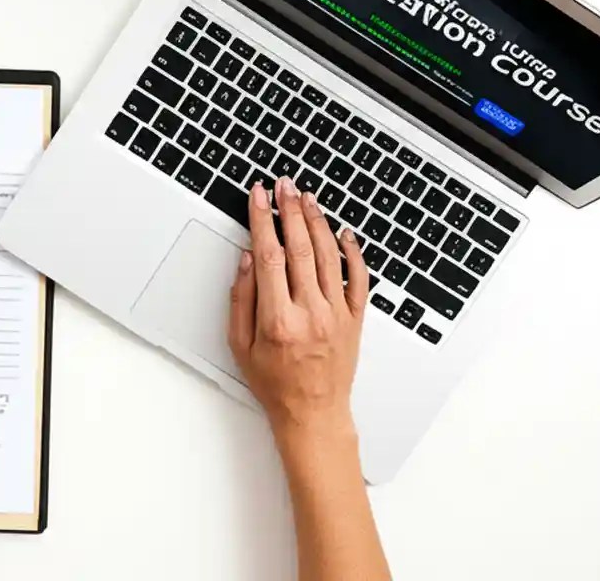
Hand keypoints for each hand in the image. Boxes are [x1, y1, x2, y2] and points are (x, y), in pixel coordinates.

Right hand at [228, 177, 367, 440]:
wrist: (313, 414)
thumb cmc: (275, 385)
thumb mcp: (240, 346)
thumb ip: (241, 299)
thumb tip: (247, 260)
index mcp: (278, 319)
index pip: (270, 255)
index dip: (262, 219)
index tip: (258, 197)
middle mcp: (311, 313)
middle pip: (301, 248)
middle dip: (290, 210)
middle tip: (284, 185)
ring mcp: (337, 315)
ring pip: (329, 256)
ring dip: (318, 222)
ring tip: (307, 198)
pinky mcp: (355, 320)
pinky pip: (358, 279)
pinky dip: (353, 253)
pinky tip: (344, 233)